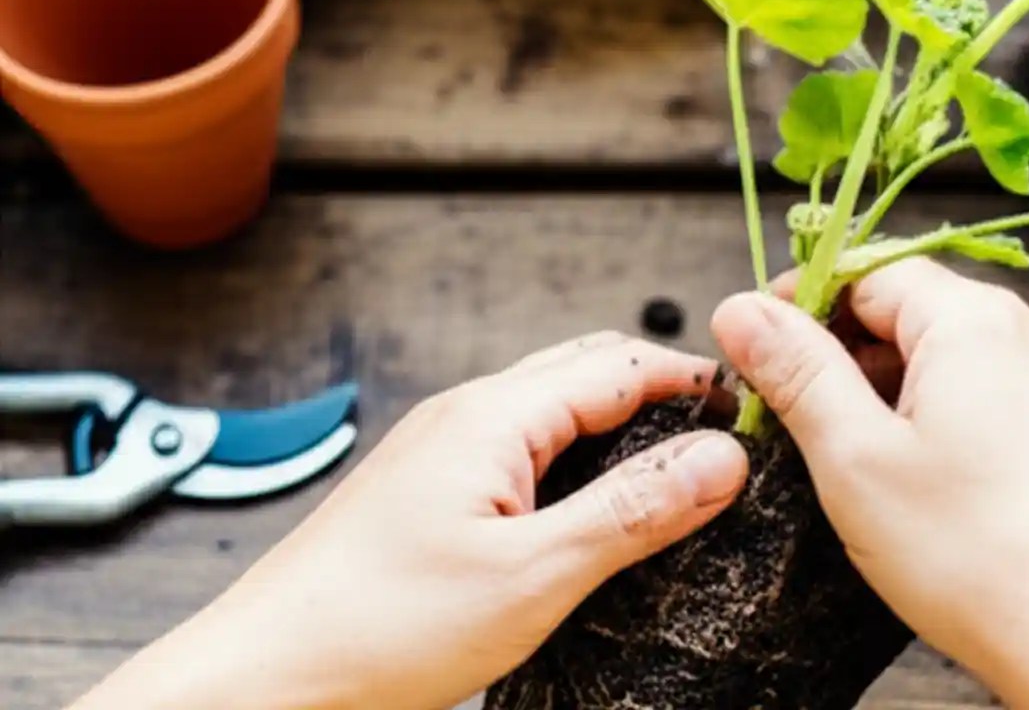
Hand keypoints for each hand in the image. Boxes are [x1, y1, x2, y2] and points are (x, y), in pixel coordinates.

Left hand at [71, 333, 747, 709]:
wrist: (267, 674)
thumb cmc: (379, 626)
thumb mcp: (534, 575)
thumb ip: (632, 511)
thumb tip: (719, 458)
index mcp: (494, 416)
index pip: (619, 365)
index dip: (692, 380)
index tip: (749, 408)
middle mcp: (466, 415)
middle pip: (586, 374)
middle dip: (658, 395)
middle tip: (719, 440)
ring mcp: (443, 451)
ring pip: (552, 415)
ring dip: (616, 431)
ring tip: (671, 479)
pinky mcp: (431, 492)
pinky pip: (520, 454)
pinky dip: (573, 468)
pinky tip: (591, 515)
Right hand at [712, 259, 1028, 709]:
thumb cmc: (971, 557)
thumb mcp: (853, 456)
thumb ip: (795, 370)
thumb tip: (741, 309)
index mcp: (976, 321)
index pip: (867, 273)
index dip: (800, 304)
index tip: (754, 351)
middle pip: (907, 310)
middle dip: (837, 352)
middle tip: (786, 415)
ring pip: (943, 354)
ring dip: (881, 388)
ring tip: (845, 455)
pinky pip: (983, 391)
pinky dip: (930, 413)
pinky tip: (908, 471)